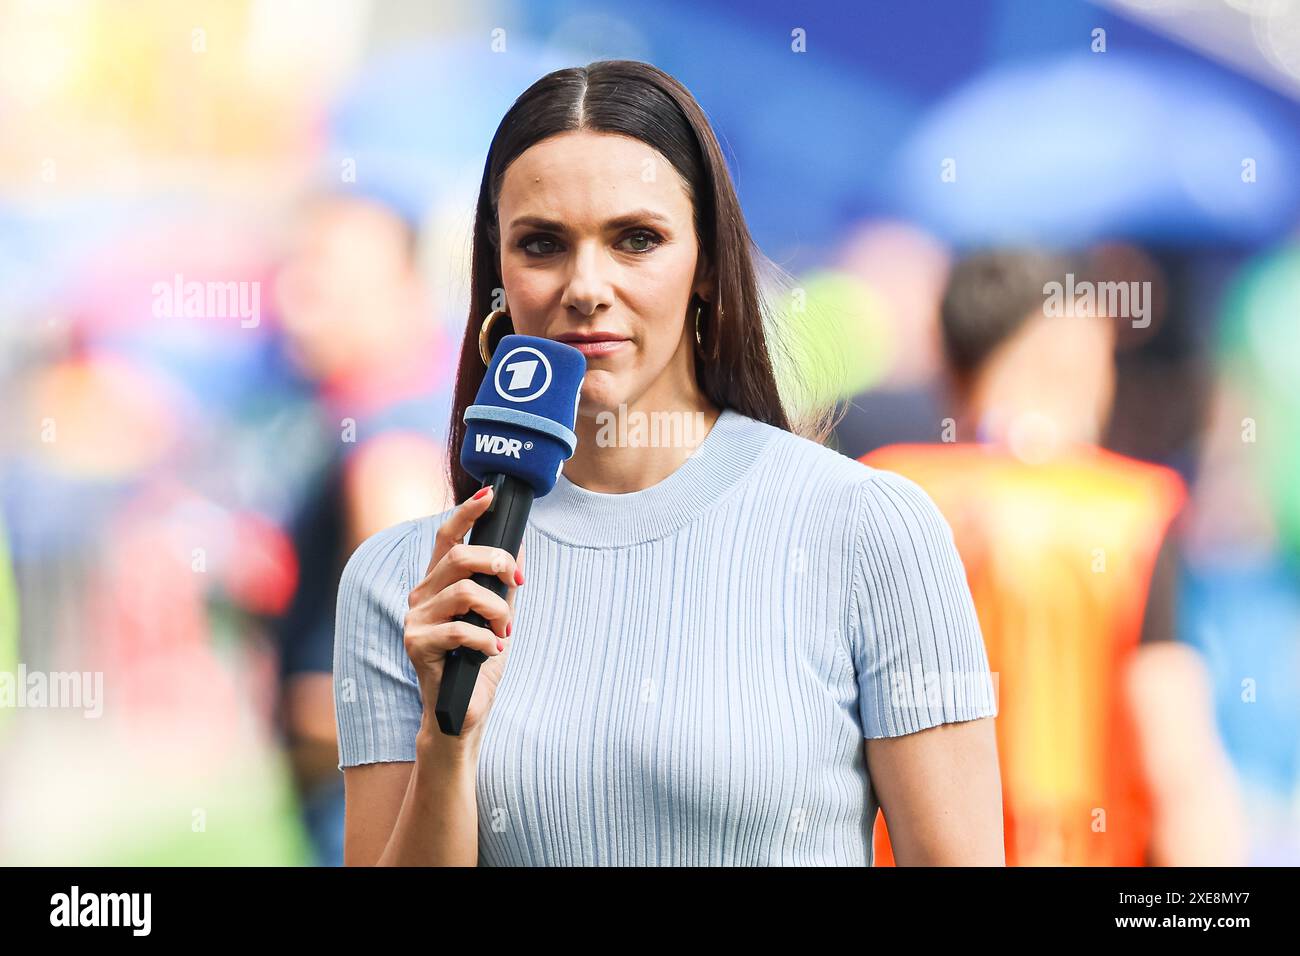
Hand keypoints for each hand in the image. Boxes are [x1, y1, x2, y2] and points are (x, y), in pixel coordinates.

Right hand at [403, 486, 524, 746]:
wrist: (462, 711)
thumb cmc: (478, 662)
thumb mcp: (498, 616)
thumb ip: (504, 583)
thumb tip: (520, 544)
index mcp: (438, 583)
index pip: (446, 537)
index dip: (466, 511)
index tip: (491, 494)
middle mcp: (421, 595)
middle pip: (459, 556)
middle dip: (496, 562)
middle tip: (515, 581)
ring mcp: (415, 619)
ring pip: (464, 591)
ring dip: (496, 610)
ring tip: (504, 631)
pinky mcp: (416, 644)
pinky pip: (461, 628)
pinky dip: (486, 639)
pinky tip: (491, 651)